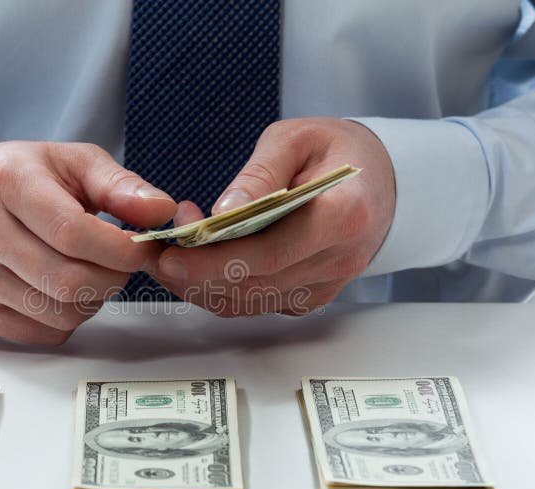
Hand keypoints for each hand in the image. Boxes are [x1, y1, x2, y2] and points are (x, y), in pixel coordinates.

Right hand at [0, 141, 175, 343]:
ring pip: (59, 314)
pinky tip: (62, 289)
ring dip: (93, 300)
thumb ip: (121, 186)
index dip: (121, 251)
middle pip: (68, 281)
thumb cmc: (24, 178)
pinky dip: (67, 318)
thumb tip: (161, 212)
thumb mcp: (74, 162)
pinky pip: (42, 333)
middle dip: (113, 280)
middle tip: (120, 264)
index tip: (143, 249)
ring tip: (91, 271)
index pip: (73, 233)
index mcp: (6, 183)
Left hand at [152, 118, 395, 315]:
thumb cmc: (336, 152)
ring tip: (169, 254)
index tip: (173, 254)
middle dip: (196, 275)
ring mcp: (326, 285)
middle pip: (255, 284)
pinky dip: (221, 290)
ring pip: (251, 302)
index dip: (217, 260)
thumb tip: (222, 210)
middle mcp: (338, 259)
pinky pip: (257, 304)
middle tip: (157, 254)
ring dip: (202, 286)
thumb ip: (260, 174)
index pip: (273, 252)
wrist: (378, 182)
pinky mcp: (310, 297)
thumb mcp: (296, 139)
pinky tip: (198, 265)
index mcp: (343, 214)